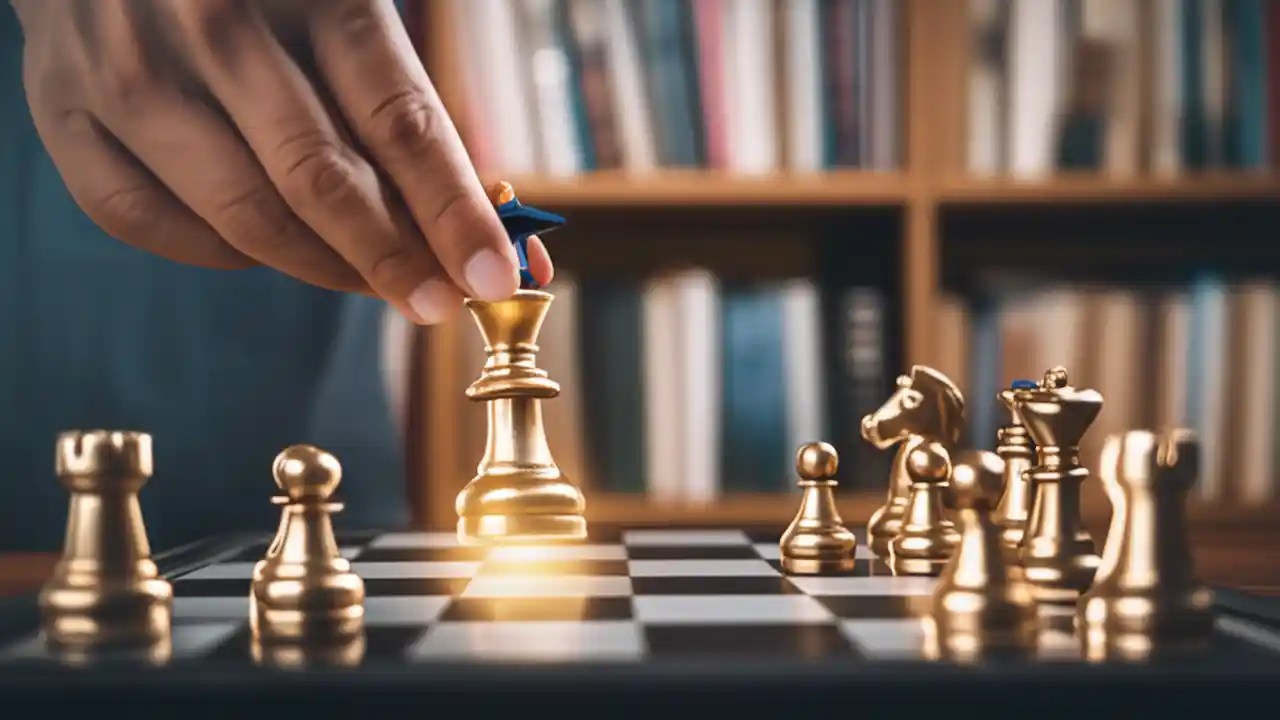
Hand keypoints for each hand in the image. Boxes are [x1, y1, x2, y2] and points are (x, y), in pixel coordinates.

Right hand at [11, 0, 552, 323]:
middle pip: (319, 177)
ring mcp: (124, 67)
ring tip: (373, 284)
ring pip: (242, 214)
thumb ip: (391, 95)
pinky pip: (146, 221)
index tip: (493, 274)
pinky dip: (218, 252)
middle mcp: (208, 20)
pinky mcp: (60, 109)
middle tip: (438, 303)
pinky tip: (264, 249)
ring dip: (322, 268)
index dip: (451, 208)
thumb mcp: (337, 1)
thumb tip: (462, 213)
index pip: (397, 117)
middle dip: (393, 259)